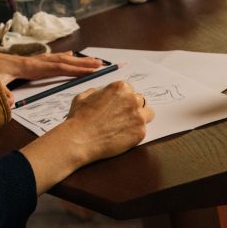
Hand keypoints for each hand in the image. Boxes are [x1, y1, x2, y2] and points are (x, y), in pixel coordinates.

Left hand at [0, 50, 104, 84]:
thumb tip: (11, 103)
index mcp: (24, 66)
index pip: (55, 67)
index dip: (75, 69)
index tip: (93, 70)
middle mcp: (28, 61)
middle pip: (59, 60)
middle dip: (80, 62)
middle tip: (101, 64)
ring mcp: (24, 60)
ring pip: (53, 58)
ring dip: (72, 60)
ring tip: (89, 60)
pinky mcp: (20, 63)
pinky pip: (45, 60)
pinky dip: (59, 59)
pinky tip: (64, 58)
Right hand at [19, 80, 153, 194]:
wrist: (79, 139)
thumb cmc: (79, 118)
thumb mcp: (83, 97)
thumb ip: (97, 92)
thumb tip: (101, 93)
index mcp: (120, 88)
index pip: (129, 90)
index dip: (123, 98)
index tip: (118, 105)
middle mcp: (132, 99)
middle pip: (140, 100)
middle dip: (132, 107)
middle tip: (121, 116)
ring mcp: (138, 116)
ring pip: (147, 114)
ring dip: (139, 118)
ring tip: (126, 125)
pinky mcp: (140, 132)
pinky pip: (143, 130)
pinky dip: (134, 132)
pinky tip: (121, 135)